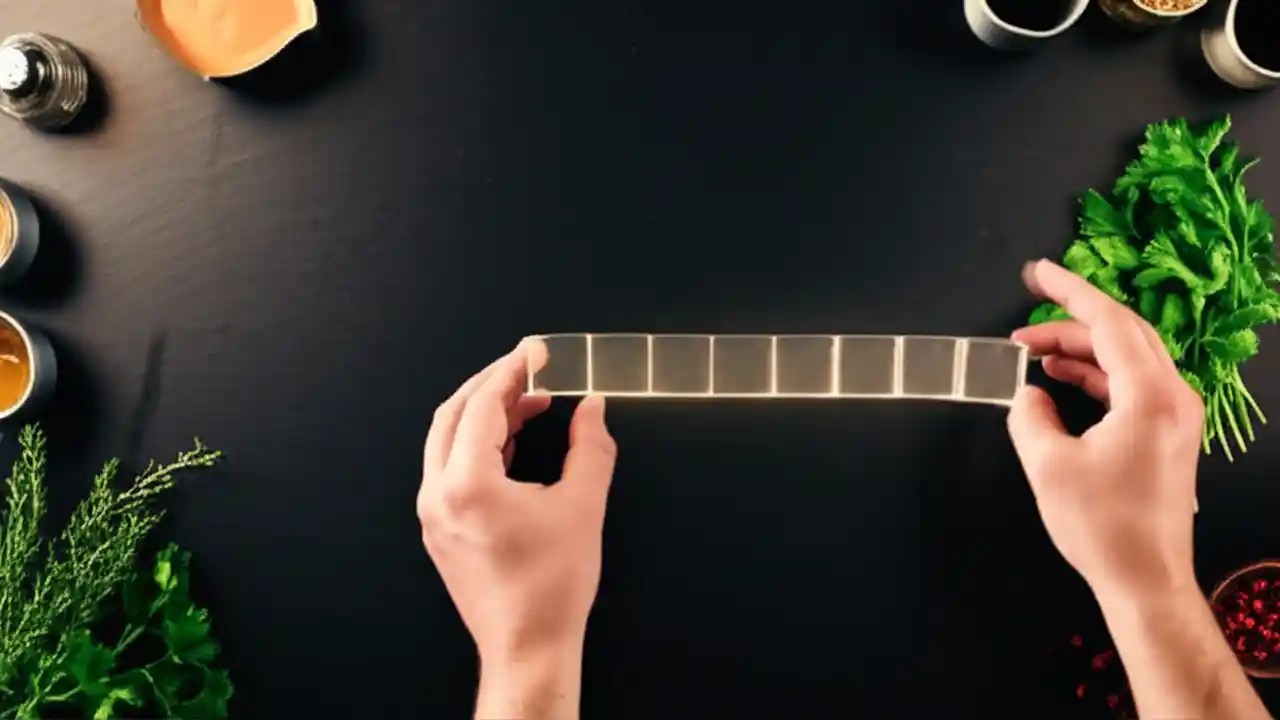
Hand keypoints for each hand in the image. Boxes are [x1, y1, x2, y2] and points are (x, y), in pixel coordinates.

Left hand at [418, 337, 617, 718]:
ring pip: (446, 442)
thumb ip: (589, 448)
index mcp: (467, 484)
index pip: (482, 405)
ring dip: (483, 415)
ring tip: (528, 404)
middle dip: (491, 386)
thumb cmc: (552, 588)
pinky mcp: (440, 531)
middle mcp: (438, 495)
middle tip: (528, 370)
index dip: (512, 371)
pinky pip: (449, 470)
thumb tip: (592, 409)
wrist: (528, 647)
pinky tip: (511, 445)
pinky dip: (478, 446)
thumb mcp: (583, 507)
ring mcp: (434, 515)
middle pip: (453, 415)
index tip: (535, 352)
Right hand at [1007, 260, 1203, 600]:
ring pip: (1129, 357)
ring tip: (1034, 353)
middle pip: (1122, 333)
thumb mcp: (1048, 465)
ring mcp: (1177, 415)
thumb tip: (1027, 395)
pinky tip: (1063, 381)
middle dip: (1071, 320)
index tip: (1037, 273)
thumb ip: (1030, 417)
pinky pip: (1134, 383)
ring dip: (1081, 350)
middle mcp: (1173, 397)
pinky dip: (1097, 374)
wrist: (1146, 578)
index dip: (1068, 292)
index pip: (1109, 322)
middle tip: (1027, 315)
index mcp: (1150, 396)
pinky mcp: (1169, 434)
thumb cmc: (1102, 527)